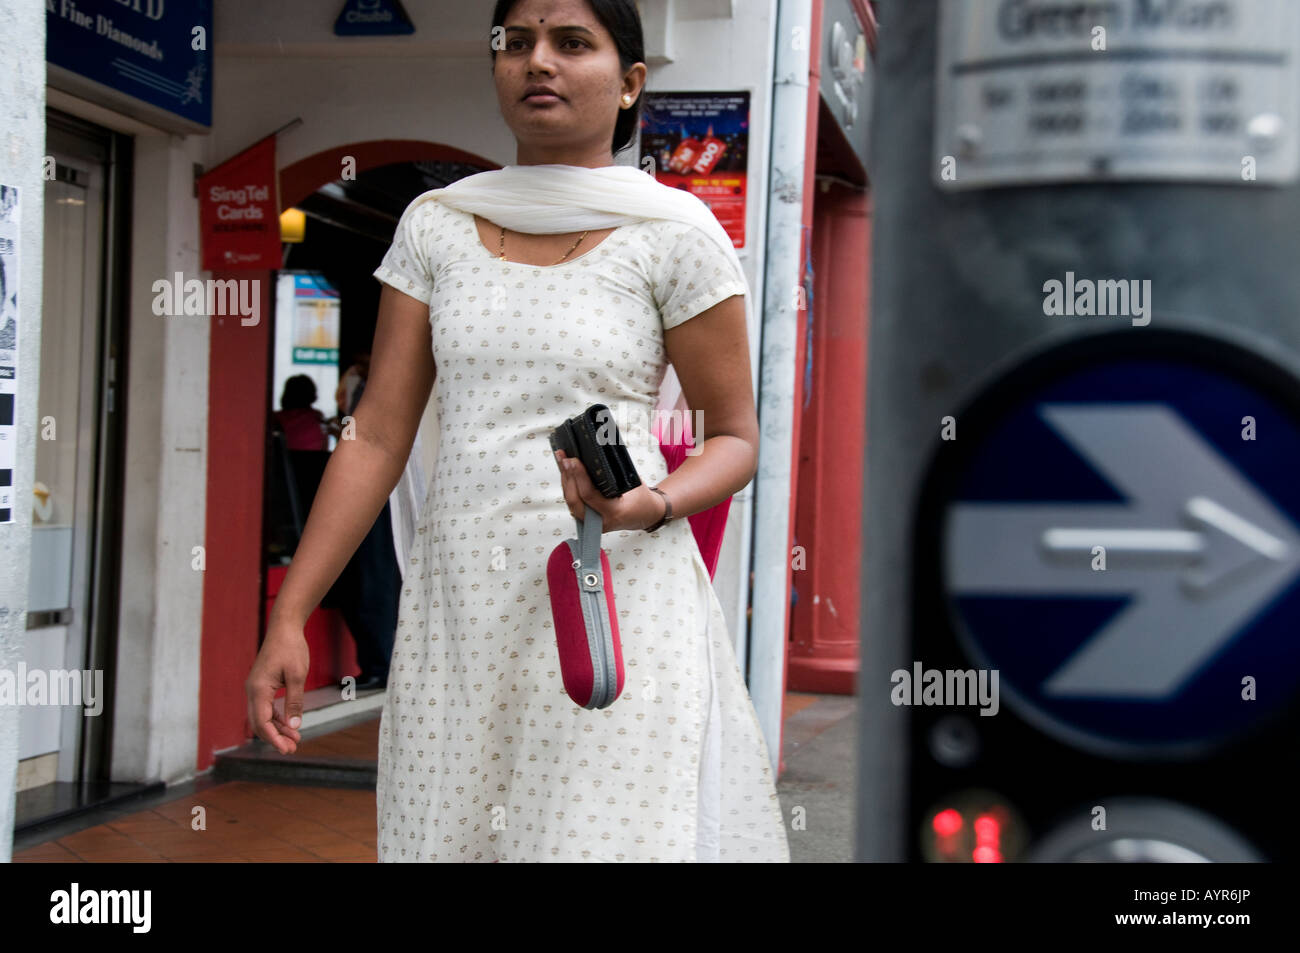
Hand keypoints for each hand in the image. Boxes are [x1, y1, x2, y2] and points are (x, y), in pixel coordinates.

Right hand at [244, 621, 308, 753]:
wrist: (284, 628)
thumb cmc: (291, 648)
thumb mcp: (297, 676)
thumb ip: (294, 702)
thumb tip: (294, 726)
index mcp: (258, 689)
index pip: (262, 722)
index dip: (274, 739)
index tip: (286, 750)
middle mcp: (252, 691)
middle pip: (259, 723)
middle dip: (275, 738)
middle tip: (292, 749)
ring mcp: (255, 688)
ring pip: (263, 717)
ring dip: (277, 729)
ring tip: (295, 740)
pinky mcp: (262, 686)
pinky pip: (266, 708)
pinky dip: (277, 718)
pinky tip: (290, 725)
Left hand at [554, 449, 664, 532]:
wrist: (645, 514)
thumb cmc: (641, 498)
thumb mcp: (633, 483)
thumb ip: (614, 474)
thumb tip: (593, 456)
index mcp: (615, 512)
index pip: (589, 495)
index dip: (579, 476)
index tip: (574, 460)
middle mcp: (601, 521)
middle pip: (574, 500)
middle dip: (568, 477)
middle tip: (564, 458)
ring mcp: (593, 522)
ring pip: (571, 502)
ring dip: (565, 480)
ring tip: (562, 461)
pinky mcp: (588, 519)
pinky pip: (575, 503)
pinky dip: (569, 487)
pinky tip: (566, 473)